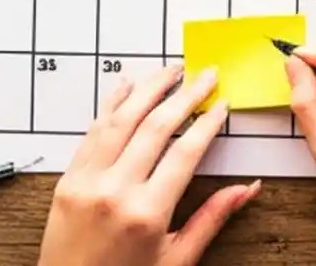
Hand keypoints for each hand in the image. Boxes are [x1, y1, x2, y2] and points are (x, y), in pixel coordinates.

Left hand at [38, 65, 260, 265]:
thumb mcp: (176, 260)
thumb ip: (211, 219)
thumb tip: (247, 188)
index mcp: (146, 213)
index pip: (184, 153)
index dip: (207, 124)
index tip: (222, 105)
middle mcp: (114, 190)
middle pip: (155, 127)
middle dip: (184, 95)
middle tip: (204, 75)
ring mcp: (87, 181)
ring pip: (120, 119)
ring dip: (148, 89)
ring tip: (170, 70)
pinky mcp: (68, 180)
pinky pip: (92, 132)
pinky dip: (110, 105)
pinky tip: (126, 87)